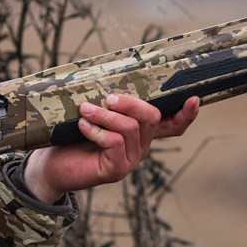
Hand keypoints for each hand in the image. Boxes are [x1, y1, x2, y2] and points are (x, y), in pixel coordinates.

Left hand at [22, 94, 199, 202]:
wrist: (52, 164)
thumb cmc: (72, 136)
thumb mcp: (95, 113)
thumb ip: (110, 101)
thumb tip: (112, 75)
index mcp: (141, 133)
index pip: (173, 126)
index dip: (187, 114)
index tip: (194, 98)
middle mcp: (141, 146)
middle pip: (151, 117)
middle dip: (131, 103)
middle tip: (108, 97)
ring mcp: (131, 160)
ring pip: (130, 128)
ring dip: (105, 115)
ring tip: (85, 109)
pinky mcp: (116, 170)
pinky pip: (114, 142)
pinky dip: (96, 130)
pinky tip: (82, 126)